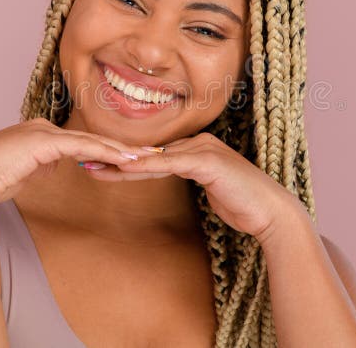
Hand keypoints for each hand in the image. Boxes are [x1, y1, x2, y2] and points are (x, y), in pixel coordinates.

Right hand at [0, 117, 153, 204]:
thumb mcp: (19, 172)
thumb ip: (38, 166)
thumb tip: (51, 166)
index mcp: (36, 134)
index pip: (78, 142)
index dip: (104, 150)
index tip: (126, 158)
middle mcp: (42, 128)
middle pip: (90, 137)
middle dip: (120, 147)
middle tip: (147, 154)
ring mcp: (42, 132)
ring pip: (91, 140)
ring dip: (120, 150)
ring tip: (145, 157)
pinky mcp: (43, 141)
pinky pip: (83, 147)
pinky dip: (106, 152)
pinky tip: (126, 159)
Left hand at [84, 132, 303, 240]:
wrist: (270, 212)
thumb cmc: (242, 204)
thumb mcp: (210, 190)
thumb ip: (191, 178)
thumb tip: (172, 175)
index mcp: (197, 148)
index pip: (154, 155)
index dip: (126, 161)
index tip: (100, 165)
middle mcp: (198, 143)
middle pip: (149, 153)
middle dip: (116, 158)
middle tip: (84, 160)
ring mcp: (203, 149)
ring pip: (154, 157)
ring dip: (122, 163)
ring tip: (94, 166)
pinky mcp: (207, 161)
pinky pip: (169, 164)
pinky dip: (145, 167)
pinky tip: (124, 170)